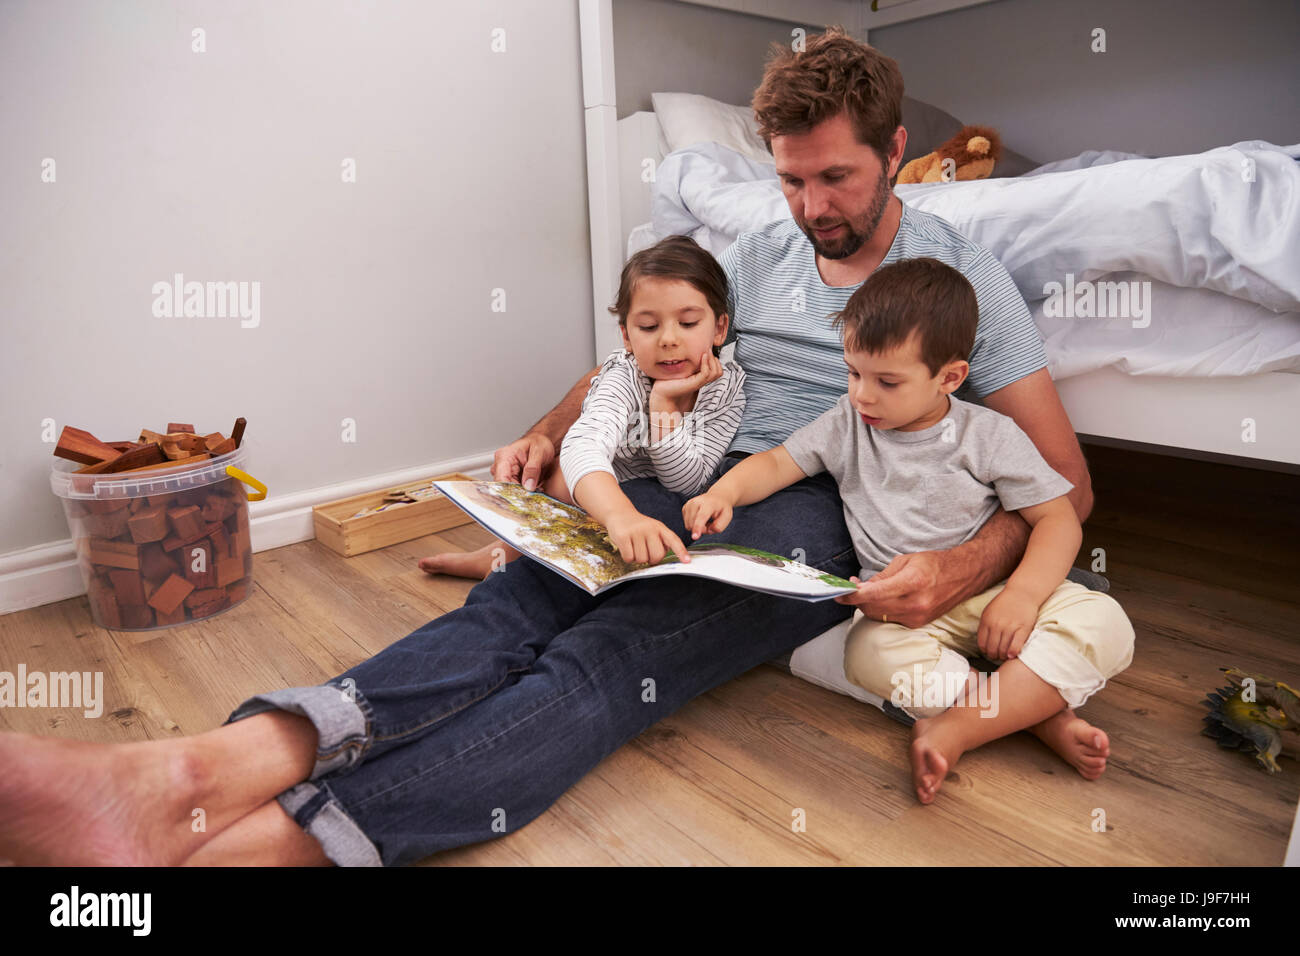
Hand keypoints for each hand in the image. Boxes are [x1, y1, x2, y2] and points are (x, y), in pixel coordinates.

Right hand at [492, 432, 555, 490]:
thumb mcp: (539, 453)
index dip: (510, 491)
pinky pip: (515, 491)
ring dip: (523, 494)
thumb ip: (533, 468)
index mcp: (504, 456)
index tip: (523, 497)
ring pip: (510, 491)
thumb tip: (528, 485)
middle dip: (519, 494)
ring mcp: (505, 474)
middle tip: (533, 496)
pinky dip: (525, 493)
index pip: (501, 479)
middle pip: (504, 488)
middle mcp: (501, 466)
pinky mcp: (511, 480)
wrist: (542, 443)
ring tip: (536, 490)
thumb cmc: (538, 443)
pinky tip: (535, 490)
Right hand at [604, 510, 689, 564]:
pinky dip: (628, 557)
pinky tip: (627, 548)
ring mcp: (636, 532)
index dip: (681, 552)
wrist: (619, 513)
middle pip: (657, 556)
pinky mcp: (623, 536)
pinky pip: (629, 557)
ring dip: (637, 558)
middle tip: (645, 552)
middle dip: (651, 559)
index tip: (687, 561)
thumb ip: (661, 542)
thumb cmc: (637, 526)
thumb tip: (664, 558)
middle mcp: (650, 528)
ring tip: (634, 547)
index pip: (673, 540)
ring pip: (642, 559)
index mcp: (660, 528)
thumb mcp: (653, 529)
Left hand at [649, 350, 723, 405]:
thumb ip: (688, 362)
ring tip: (705, 352)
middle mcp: (701, 381)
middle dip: (715, 359)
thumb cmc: (668, 382)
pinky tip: (702, 357)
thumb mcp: (681, 369)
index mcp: (699, 377)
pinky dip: (706, 364)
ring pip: (715, 372)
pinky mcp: (694, 384)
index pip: (717, 370)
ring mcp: (698, 383)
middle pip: (719, 372)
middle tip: (708, 350)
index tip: (707, 352)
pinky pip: (706, 373)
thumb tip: (690, 350)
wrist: (662, 393)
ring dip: (712, 360)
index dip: (715, 361)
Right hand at [682, 493, 732, 539]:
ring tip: (706, 520)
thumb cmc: (721, 507)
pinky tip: (700, 518)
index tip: (695, 537)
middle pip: (693, 524)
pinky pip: (687, 524)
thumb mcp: (727, 517)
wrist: (716, 497)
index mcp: (709, 503)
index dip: (698, 527)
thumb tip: (709, 530)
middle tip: (711, 524)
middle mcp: (696, 502)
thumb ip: (720, 526)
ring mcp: (689, 504)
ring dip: (698, 527)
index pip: (701, 517)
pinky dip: (693, 524)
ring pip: (689, 525)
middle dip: (702, 529)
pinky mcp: (684, 508)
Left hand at [832, 552, 950, 627]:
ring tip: (864, 592)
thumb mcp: (905, 561)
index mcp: (911, 582)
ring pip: (879, 617)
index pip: (874, 594)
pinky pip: (890, 620)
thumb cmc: (934, 564)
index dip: (853, 596)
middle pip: (873, 609)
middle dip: (857, 600)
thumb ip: (882, 577)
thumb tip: (860, 588)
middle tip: (850, 588)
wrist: (963, 576)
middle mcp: (915, 604)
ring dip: (867, 606)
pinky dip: (880, 611)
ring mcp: (917, 617)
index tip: (839, 593)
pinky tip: (879, 600)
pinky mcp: (918, 624)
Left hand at [977, 587, 1040, 660]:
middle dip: (994, 656)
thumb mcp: (989, 612)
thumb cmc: (1005, 603)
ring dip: (1004, 656)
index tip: (989, 652)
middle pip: (992, 649)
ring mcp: (1010, 627)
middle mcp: (997, 625)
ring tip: (1005, 655)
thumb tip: (983, 643)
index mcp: (987, 621)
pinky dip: (1013, 653)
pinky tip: (1012, 655)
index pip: (982, 644)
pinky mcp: (1023, 628)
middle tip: (998, 656)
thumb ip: (985, 626)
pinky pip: (1016, 646)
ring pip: (1003, 650)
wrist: (1022, 593)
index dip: (985, 651)